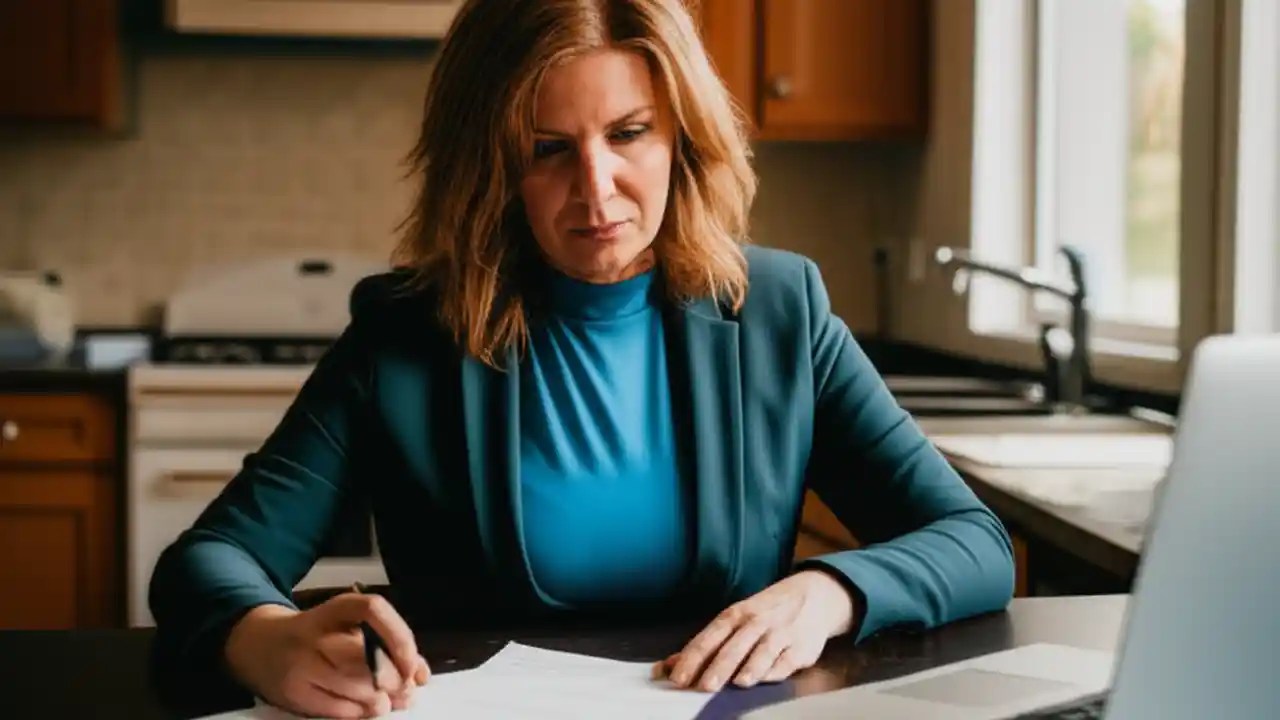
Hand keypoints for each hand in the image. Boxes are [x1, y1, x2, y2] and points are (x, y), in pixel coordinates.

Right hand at [224, 592, 430, 717]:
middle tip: (408, 689)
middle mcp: (316, 633)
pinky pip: (338, 710)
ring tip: (391, 701)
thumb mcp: (346, 626)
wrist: (258, 646)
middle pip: (366, 656)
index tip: (413, 662)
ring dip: (383, 700)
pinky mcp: (294, 694)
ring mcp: (302, 665)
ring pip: (356, 687)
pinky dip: (361, 713)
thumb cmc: (317, 635)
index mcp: (335, 608)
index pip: (372, 609)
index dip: (400, 636)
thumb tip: (421, 675)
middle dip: (395, 679)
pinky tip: (368, 709)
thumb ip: (386, 643)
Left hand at [654, 570, 857, 691]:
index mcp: (735, 615)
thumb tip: (669, 665)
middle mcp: (756, 622)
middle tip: (703, 686)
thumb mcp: (736, 618)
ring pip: (763, 652)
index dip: (692, 658)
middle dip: (719, 666)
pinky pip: (787, 661)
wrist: (812, 596)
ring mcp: (780, 633)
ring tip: (738, 683)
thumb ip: (706, 644)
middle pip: (734, 646)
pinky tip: (766, 679)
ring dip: (750, 667)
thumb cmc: (765, 612)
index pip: (709, 637)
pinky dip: (776, 670)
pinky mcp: (801, 648)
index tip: (677, 677)